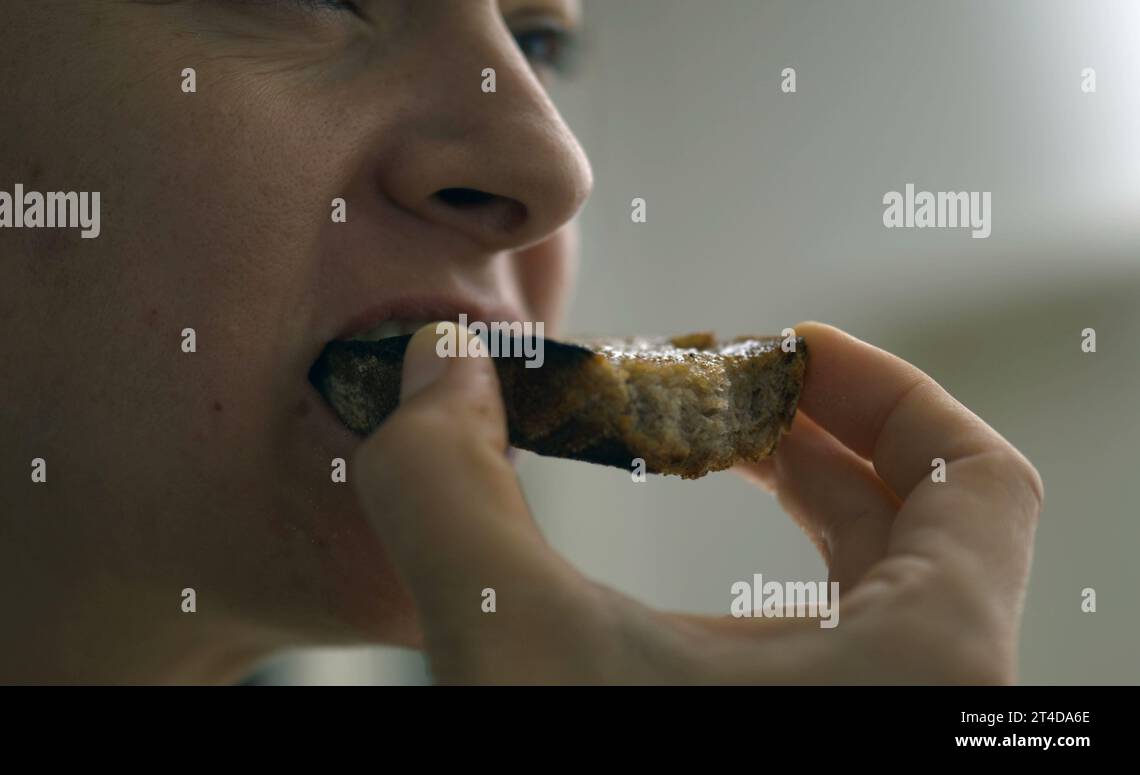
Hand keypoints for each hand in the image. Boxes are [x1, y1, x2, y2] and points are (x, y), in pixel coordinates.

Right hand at [352, 322, 1042, 683]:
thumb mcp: (513, 647)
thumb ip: (454, 491)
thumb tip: (427, 364)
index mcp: (926, 669)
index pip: (975, 476)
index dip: (879, 385)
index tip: (774, 347)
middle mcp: (937, 713)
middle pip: (926, 522)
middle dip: (807, 436)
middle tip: (706, 392)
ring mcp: (891, 748)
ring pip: (887, 598)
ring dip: (797, 512)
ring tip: (696, 456)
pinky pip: (844, 665)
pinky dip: (780, 605)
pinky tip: (687, 602)